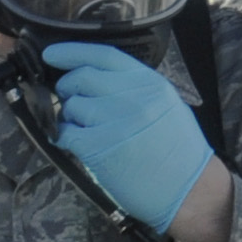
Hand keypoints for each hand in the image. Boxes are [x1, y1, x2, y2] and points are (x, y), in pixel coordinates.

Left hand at [41, 39, 215, 235]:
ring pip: (72, 106)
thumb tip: (95, 81)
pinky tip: (74, 144)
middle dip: (67, 87)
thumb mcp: (165, 105)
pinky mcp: (99, 148)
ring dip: (68, 116)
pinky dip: (64, 138)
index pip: (104, 55)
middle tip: (68, 100)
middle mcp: (133, 96)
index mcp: (149, 82)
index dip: (72, 52)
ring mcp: (115, 121)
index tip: (51, 54)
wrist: (189, 189)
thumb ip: (133, 89)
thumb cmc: (176, 151)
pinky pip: (67, 134)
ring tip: (82, 129)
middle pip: (82, 77)